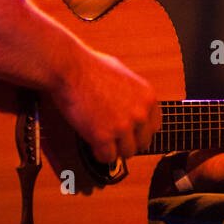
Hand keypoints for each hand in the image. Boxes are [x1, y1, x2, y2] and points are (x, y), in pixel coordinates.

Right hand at [50, 49, 158, 163]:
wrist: (69, 68)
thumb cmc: (89, 66)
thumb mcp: (122, 73)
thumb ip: (132, 93)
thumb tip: (132, 104)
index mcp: (147, 97)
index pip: (154, 127)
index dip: (138, 131)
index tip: (128, 132)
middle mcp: (140, 113)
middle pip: (142, 143)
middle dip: (127, 142)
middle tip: (113, 138)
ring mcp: (122, 126)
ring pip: (126, 153)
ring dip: (113, 148)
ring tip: (101, 138)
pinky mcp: (103, 136)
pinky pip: (107, 158)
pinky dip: (99, 153)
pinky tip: (92, 143)